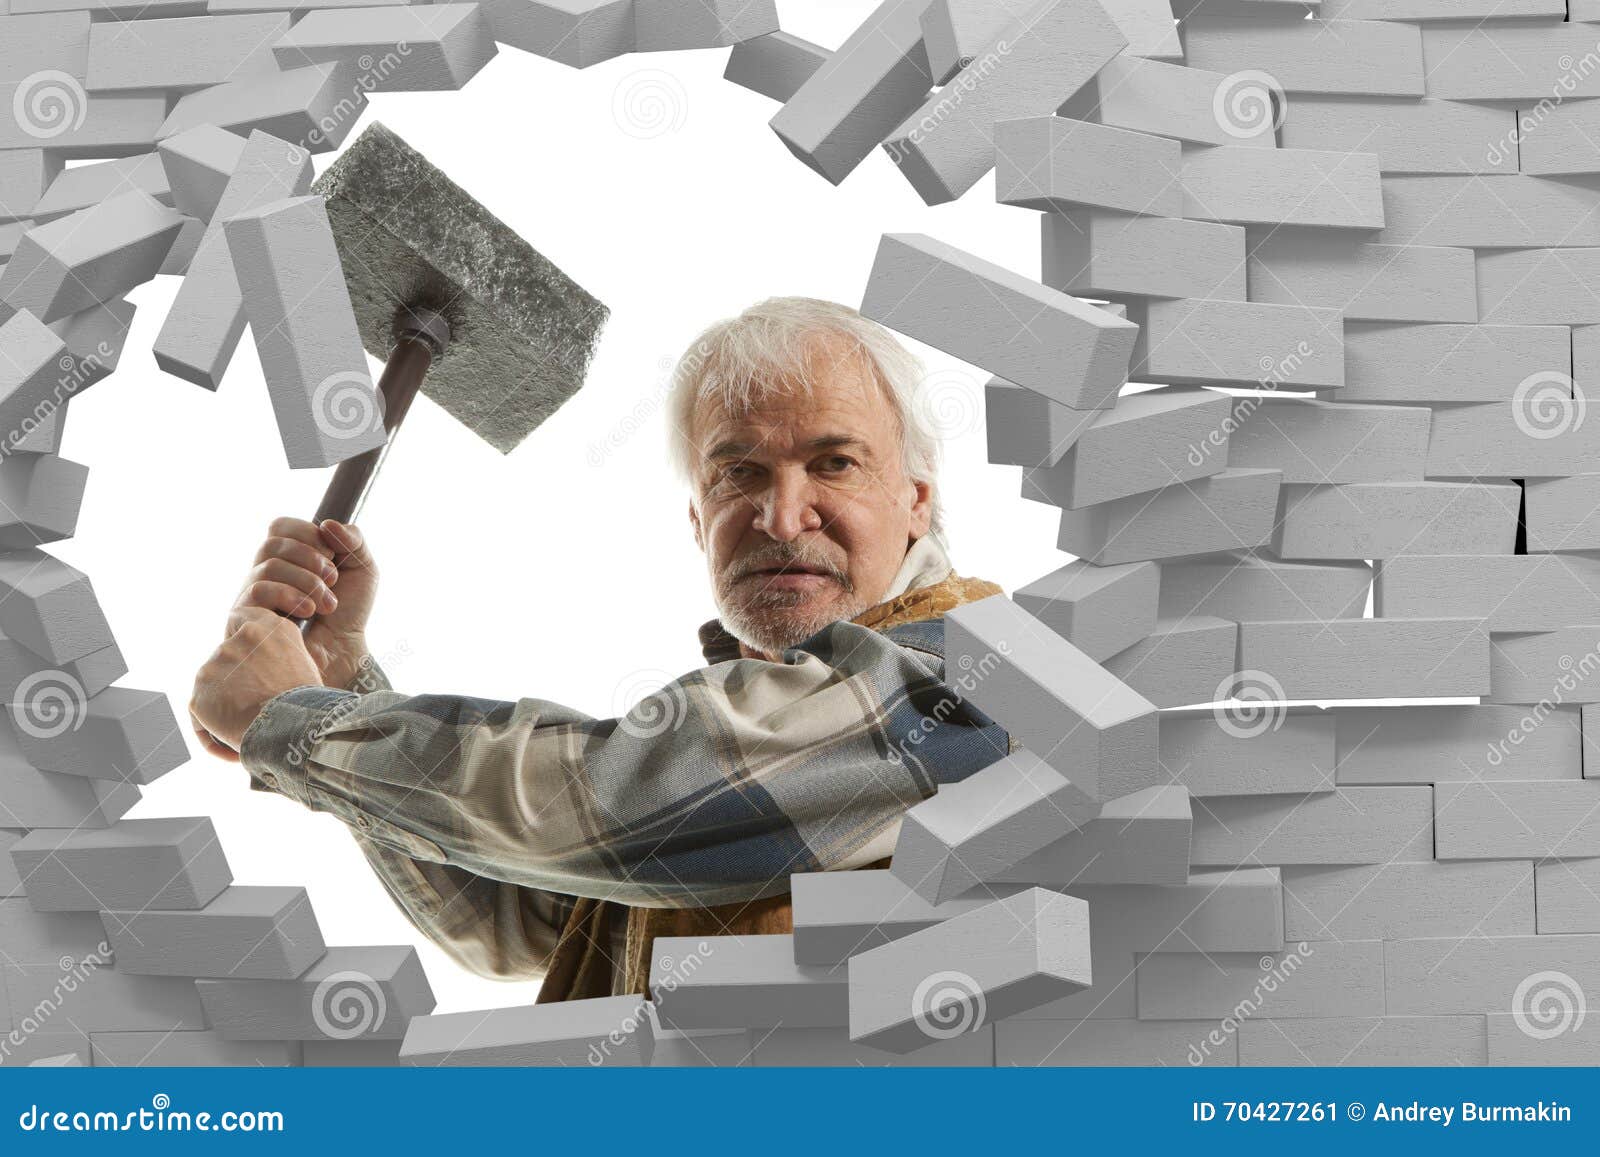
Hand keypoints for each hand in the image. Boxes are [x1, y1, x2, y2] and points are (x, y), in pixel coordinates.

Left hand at [191, 606, 322, 758]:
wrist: (294, 725)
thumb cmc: (310, 703)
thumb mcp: (303, 664)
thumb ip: (276, 657)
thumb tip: (260, 672)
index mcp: (269, 626)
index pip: (248, 622)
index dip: (250, 648)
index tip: (260, 668)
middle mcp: (239, 638)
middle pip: (230, 661)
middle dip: (239, 685)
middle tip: (260, 712)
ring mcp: (215, 663)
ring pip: (215, 688)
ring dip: (226, 710)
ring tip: (249, 736)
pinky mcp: (200, 691)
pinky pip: (202, 716)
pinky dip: (213, 735)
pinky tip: (234, 752)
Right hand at [234, 517, 379, 690]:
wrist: (343, 654)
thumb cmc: (349, 613)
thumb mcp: (363, 570)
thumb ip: (353, 540)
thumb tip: (327, 524)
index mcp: (288, 557)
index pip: (280, 526)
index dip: (307, 533)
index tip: (332, 554)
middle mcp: (265, 573)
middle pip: (272, 543)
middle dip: (311, 558)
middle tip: (333, 579)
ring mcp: (252, 596)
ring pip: (268, 566)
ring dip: (307, 582)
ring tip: (327, 604)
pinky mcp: (244, 618)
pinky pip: (258, 590)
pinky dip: (290, 595)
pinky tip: (309, 612)